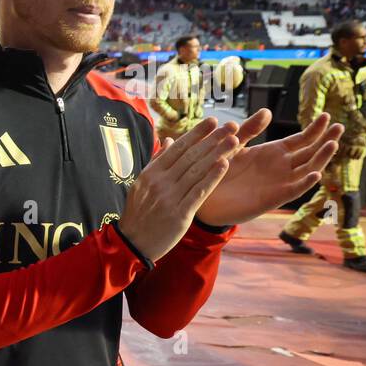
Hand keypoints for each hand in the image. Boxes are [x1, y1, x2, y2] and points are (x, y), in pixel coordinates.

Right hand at [119, 117, 239, 261]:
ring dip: (216, 154)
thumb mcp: (141, 185)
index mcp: (150, 174)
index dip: (196, 134)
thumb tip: (168, 140)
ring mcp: (169, 198)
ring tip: (233, 140)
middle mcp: (159, 183)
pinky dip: (212, 178)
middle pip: (190, 157)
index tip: (211, 121)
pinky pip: (198, 192)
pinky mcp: (179, 214)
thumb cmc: (138, 213)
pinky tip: (224, 165)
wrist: (132, 243)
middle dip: (212, 139)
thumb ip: (156, 162)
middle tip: (230, 126)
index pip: (177, 148)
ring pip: (196, 171)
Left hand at [195, 111, 342, 227]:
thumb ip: (250, 130)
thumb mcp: (235, 145)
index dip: (315, 129)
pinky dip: (305, 183)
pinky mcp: (273, 198)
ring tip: (332, 144)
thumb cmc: (219, 169)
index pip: (302, 139)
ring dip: (321, 158)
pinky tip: (315, 173)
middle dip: (326, 140)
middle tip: (340, 126)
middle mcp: (282, 167)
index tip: (327, 115)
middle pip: (311, 152)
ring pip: (308, 170)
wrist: (203, 194)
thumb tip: (267, 111)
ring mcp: (280, 183)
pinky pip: (293, 190)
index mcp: (274, 153)